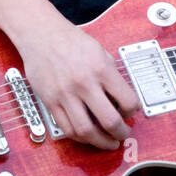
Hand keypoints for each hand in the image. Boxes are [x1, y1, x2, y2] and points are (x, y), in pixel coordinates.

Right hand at [13, 19, 139, 150]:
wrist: (41, 34)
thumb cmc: (71, 41)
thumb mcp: (100, 51)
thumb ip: (112, 75)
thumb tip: (124, 99)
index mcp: (101, 69)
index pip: (128, 100)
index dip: (133, 111)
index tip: (131, 112)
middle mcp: (84, 83)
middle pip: (109, 120)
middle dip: (121, 133)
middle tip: (123, 134)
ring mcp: (65, 94)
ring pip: (85, 131)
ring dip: (100, 142)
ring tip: (107, 142)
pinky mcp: (50, 101)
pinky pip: (66, 128)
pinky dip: (79, 137)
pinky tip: (87, 136)